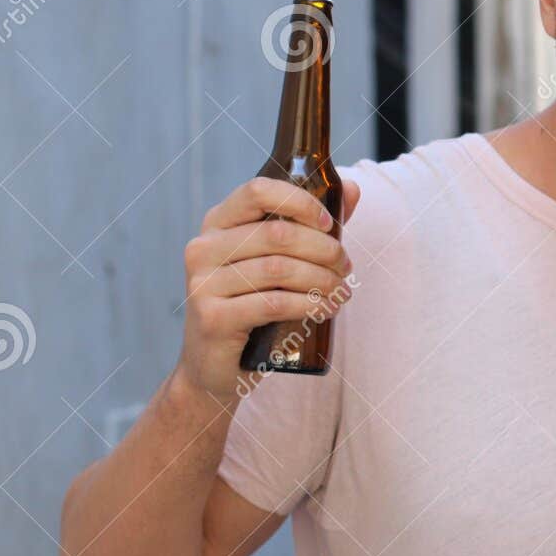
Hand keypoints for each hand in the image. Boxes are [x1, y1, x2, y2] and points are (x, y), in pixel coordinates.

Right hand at [176, 176, 359, 408]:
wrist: (214, 366)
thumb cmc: (253, 305)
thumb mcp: (278, 260)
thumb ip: (312, 226)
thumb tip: (352, 188)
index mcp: (218, 224)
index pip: (258, 190)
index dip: (300, 202)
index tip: (329, 224)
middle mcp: (203, 248)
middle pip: (278, 235)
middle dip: (325, 250)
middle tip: (346, 267)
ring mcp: (202, 284)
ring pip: (279, 270)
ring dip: (322, 280)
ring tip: (342, 291)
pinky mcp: (212, 318)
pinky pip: (273, 304)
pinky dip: (309, 305)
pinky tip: (327, 309)